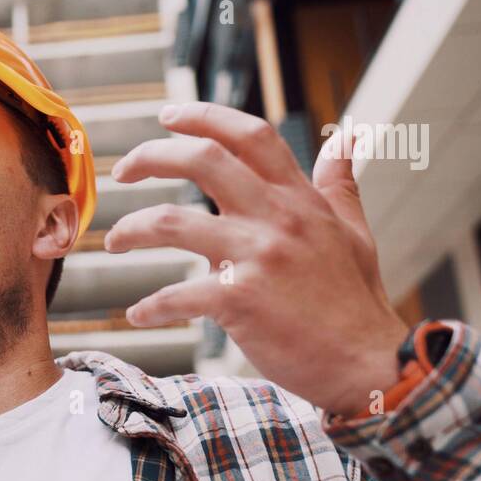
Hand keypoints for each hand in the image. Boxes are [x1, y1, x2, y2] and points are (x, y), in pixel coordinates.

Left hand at [105, 102, 408, 416]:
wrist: (367, 364)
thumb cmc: (356, 302)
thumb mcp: (354, 233)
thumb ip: (339, 185)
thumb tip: (345, 141)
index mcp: (299, 199)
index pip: (249, 135)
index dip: (203, 116)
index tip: (167, 116)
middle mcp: (276, 218)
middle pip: (202, 160)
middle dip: (150, 157)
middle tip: (121, 171)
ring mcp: (257, 257)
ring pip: (172, 222)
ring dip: (131, 229)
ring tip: (113, 241)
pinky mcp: (240, 300)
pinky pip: (177, 296)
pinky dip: (150, 307)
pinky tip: (139, 315)